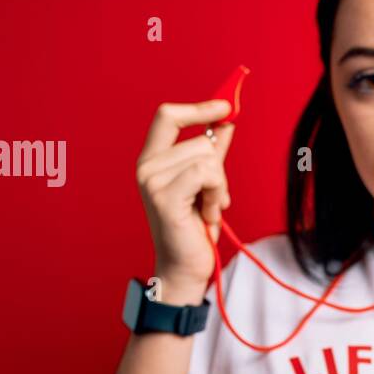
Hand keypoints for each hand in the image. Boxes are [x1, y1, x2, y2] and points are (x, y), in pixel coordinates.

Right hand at [135, 99, 234, 303]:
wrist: (186, 267)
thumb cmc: (194, 228)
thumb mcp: (206, 183)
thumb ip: (212, 151)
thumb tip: (226, 121)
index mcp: (152, 160)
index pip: (168, 116)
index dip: (198, 107)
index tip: (227, 106)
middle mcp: (146, 167)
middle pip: (199, 141)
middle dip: (218, 169)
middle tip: (213, 197)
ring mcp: (152, 182)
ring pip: (207, 159)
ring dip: (218, 186)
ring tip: (207, 208)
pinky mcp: (164, 198)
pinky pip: (206, 174)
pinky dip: (216, 194)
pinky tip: (207, 214)